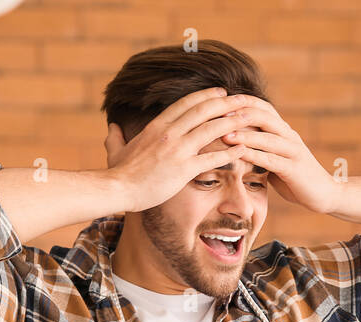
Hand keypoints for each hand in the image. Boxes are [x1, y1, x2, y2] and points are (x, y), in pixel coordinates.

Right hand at [103, 86, 253, 210]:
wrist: (118, 189)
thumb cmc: (118, 173)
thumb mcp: (115, 149)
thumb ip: (115, 136)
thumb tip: (112, 126)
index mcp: (156, 126)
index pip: (185, 104)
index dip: (205, 96)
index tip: (220, 92)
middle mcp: (169, 133)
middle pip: (202, 111)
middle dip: (225, 103)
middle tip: (242, 99)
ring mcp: (177, 150)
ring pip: (210, 130)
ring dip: (232, 122)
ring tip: (248, 118)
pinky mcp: (183, 169)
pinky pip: (212, 159)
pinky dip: (229, 153)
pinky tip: (243, 149)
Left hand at [213, 95, 342, 214]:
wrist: (325, 194)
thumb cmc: (295, 178)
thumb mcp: (275, 159)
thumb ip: (260, 149)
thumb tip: (232, 143)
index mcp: (284, 131)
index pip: (262, 107)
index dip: (242, 102)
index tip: (219, 101)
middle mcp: (289, 136)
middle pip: (264, 115)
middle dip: (240, 112)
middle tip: (216, 112)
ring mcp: (293, 151)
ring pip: (267, 136)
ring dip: (244, 133)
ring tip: (223, 132)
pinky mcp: (294, 169)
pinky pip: (271, 159)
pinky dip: (254, 155)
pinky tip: (239, 154)